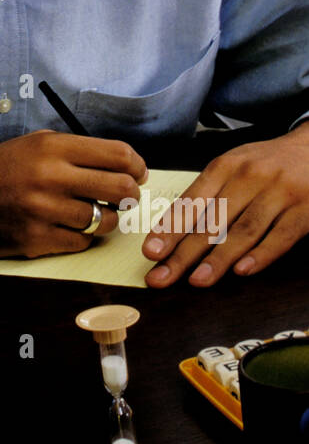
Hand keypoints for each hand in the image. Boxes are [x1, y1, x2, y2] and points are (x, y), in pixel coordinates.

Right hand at [0, 130, 147, 256]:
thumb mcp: (33, 144)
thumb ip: (76, 151)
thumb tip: (124, 164)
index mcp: (52, 147)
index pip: (118, 154)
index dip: (136, 165)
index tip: (137, 172)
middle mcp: (50, 177)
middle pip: (121, 188)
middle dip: (130, 194)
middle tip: (125, 196)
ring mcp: (43, 211)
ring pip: (105, 220)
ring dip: (107, 218)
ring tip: (95, 212)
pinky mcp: (36, 240)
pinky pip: (81, 242)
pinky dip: (83, 236)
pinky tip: (70, 226)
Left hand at [143, 126, 308, 287]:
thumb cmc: (267, 162)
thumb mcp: (235, 165)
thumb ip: (208, 193)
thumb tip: (172, 228)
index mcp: (226, 166)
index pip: (192, 201)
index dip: (170, 228)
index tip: (150, 251)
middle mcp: (250, 178)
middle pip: (212, 221)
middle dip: (183, 252)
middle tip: (160, 277)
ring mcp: (279, 193)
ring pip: (243, 231)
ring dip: (217, 259)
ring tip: (196, 281)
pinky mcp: (305, 210)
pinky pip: (280, 237)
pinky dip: (261, 255)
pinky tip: (242, 271)